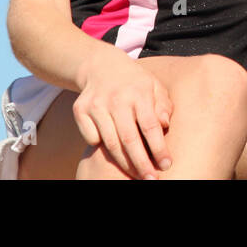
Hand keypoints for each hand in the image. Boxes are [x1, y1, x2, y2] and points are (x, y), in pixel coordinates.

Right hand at [73, 50, 173, 179]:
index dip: (159, 148)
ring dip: (123, 163)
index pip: (150, 125)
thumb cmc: (135, 83)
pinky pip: (91, 138)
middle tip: (151, 180)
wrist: (101, 66)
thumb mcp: (154, 86)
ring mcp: (97, 104)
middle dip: (141, 164)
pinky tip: (112, 152)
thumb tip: (165, 124)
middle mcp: (117, 98)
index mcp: (140, 92)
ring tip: (136, 174)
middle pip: (129, 139)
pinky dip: (101, 148)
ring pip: (109, 143)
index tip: (166, 165)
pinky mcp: (80, 110)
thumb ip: (162, 105)